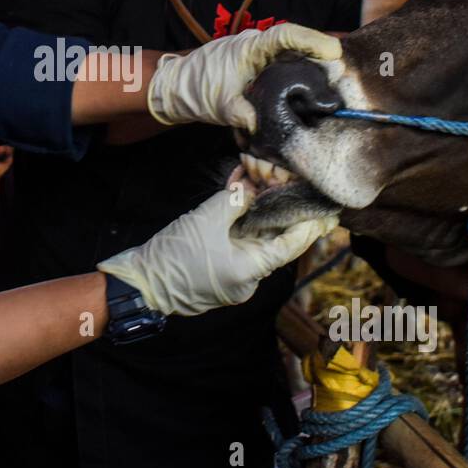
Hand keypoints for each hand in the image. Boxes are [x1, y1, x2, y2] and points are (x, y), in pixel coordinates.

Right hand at [98, 187, 337, 316]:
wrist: (142, 282)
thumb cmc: (174, 254)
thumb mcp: (207, 218)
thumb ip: (235, 201)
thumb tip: (253, 189)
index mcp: (250, 270)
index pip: (290, 246)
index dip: (309, 227)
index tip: (325, 212)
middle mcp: (248, 278)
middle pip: (274, 242)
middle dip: (280, 213)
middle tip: (295, 190)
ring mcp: (235, 277)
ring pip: (255, 241)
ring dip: (257, 215)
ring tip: (258, 185)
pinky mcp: (221, 272)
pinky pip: (238, 245)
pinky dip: (239, 224)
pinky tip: (236, 199)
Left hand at [145, 23, 340, 129]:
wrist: (178, 87)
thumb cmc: (196, 88)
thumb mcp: (218, 104)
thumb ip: (238, 112)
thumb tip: (256, 124)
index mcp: (250, 47)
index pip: (286, 34)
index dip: (312, 40)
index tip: (333, 51)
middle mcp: (260, 48)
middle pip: (298, 44)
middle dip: (323, 55)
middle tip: (343, 74)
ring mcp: (263, 59)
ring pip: (296, 56)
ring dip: (316, 67)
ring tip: (337, 84)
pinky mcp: (263, 71)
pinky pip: (289, 68)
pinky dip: (304, 77)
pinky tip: (316, 92)